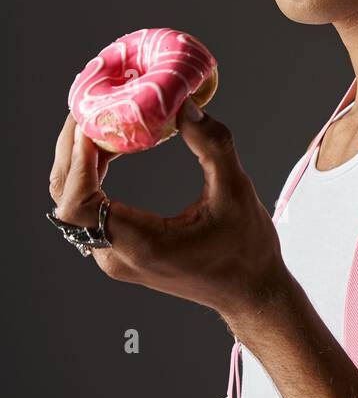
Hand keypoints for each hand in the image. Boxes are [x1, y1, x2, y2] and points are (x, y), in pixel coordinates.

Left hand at [47, 100, 287, 321]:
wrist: (250, 291)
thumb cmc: (247, 250)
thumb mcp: (236, 191)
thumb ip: (213, 146)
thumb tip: (185, 106)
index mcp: (142, 244)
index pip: (80, 204)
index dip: (77, 162)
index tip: (89, 126)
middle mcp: (118, 255)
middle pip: (67, 201)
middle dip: (71, 152)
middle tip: (87, 110)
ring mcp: (116, 256)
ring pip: (73, 207)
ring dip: (78, 164)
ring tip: (98, 124)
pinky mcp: (121, 251)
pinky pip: (89, 212)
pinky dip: (91, 177)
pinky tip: (111, 149)